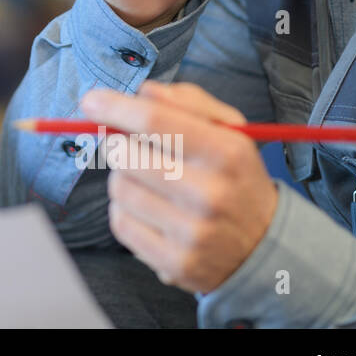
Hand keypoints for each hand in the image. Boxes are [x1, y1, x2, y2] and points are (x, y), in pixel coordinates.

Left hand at [79, 80, 278, 293]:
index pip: (154, 120)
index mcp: (226, 152)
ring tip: (148, 181)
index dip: (113, 107)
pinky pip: (120, 223)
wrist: (265, 247)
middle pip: (126, 154)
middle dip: (118, 143)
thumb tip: (144, 91)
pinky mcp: (174, 263)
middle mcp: (210, 194)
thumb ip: (189, 101)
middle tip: (130, 146)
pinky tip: (149, 208)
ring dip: (123, 177)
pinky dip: (125, 210)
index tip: (90, 101)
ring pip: (118, 188)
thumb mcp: (229, 130)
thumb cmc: (235, 176)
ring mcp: (192, 233)